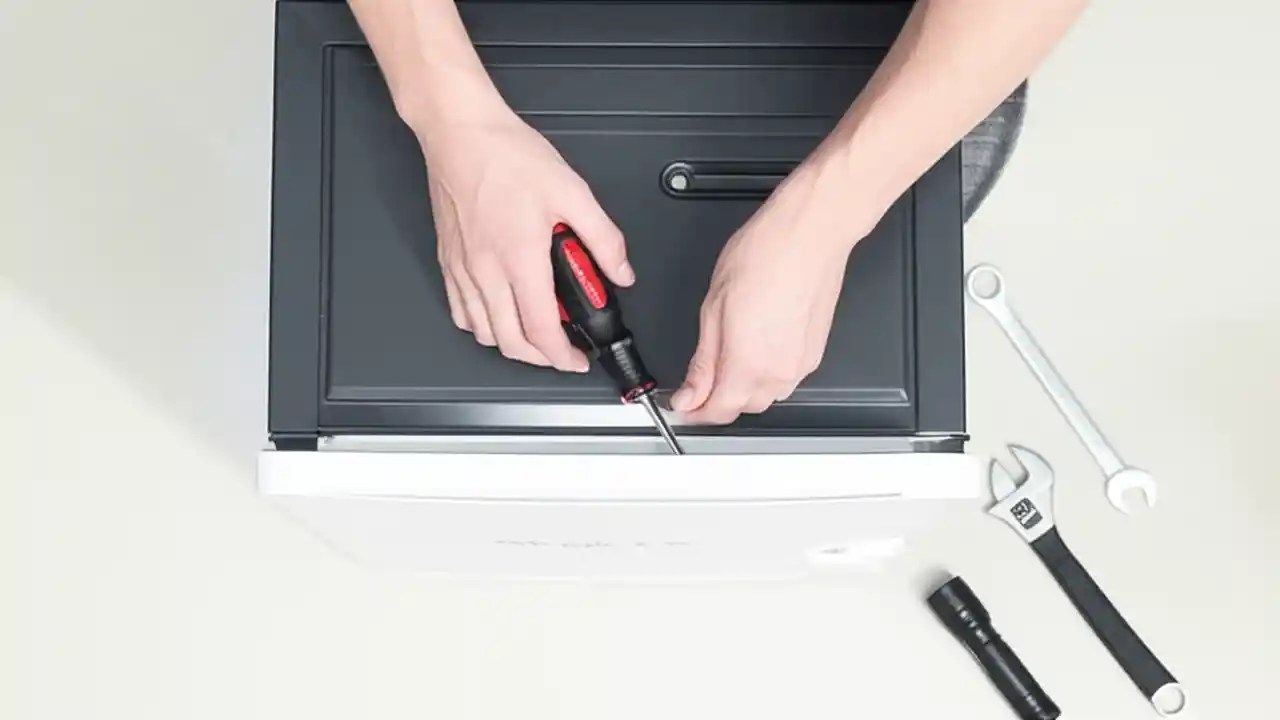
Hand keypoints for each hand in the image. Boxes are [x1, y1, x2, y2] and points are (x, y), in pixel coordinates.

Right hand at [420, 110, 632, 370]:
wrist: (460, 133)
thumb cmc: (507, 156)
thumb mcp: (572, 192)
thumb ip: (603, 238)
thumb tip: (620, 272)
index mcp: (520, 258)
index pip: (541, 330)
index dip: (562, 357)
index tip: (577, 359)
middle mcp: (486, 271)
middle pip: (510, 343)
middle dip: (541, 358)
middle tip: (562, 352)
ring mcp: (463, 269)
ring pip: (483, 333)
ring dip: (511, 343)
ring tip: (535, 332)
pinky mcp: (448, 261)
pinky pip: (460, 313)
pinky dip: (481, 325)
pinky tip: (499, 312)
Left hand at [670, 156, 869, 423]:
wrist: (812, 232)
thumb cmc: (765, 254)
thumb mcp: (714, 308)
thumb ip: (703, 360)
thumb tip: (690, 394)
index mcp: (749, 364)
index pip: (718, 411)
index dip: (694, 413)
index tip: (681, 404)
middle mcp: (780, 373)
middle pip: (743, 408)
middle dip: (718, 401)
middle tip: (697, 381)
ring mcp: (802, 364)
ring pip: (767, 396)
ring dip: (744, 389)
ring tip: (727, 359)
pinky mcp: (816, 352)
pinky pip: (786, 379)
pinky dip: (766, 374)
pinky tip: (754, 349)